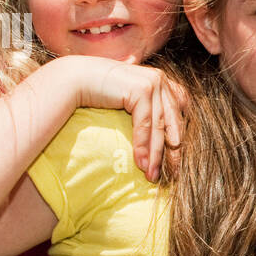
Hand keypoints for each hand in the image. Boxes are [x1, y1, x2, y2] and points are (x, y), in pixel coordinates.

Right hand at [61, 55, 186, 182]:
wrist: (76, 79)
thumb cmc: (101, 93)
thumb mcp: (131, 102)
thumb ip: (147, 112)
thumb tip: (159, 140)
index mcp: (163, 83)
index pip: (178, 116)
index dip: (179, 141)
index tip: (175, 164)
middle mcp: (161, 81)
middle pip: (172, 123)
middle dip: (172, 153)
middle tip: (170, 175)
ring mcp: (153, 83)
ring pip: (159, 127)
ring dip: (155, 155)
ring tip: (152, 175)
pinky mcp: (142, 89)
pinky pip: (144, 125)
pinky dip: (143, 146)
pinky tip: (141, 164)